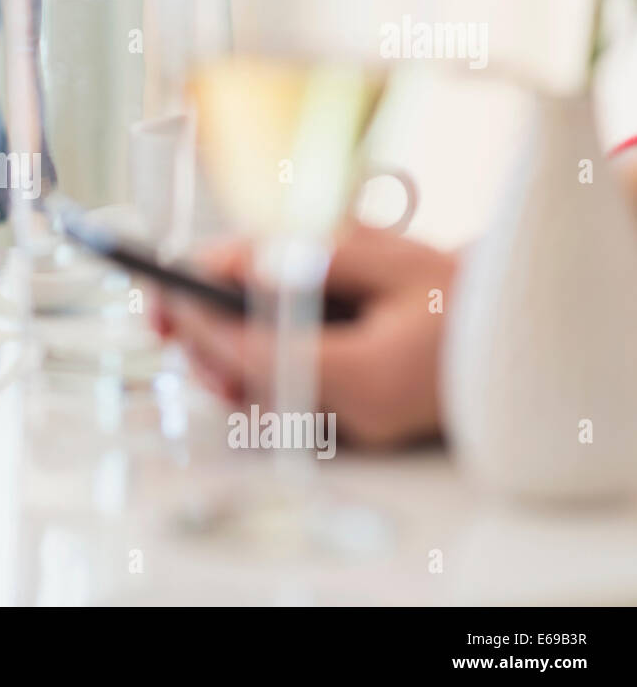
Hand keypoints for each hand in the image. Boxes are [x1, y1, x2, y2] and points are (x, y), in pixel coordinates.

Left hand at [152, 224, 457, 447]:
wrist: (528, 331)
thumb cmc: (464, 292)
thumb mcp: (383, 256)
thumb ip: (300, 256)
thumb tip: (221, 258)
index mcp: (363, 378)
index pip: (253, 356)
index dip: (199, 323)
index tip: (162, 289)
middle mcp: (353, 418)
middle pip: (245, 384)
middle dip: (197, 339)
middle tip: (158, 299)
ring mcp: (355, 431)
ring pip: (258, 397)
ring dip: (220, 352)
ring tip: (187, 308)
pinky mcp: (355, 427)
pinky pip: (285, 399)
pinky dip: (255, 363)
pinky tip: (237, 327)